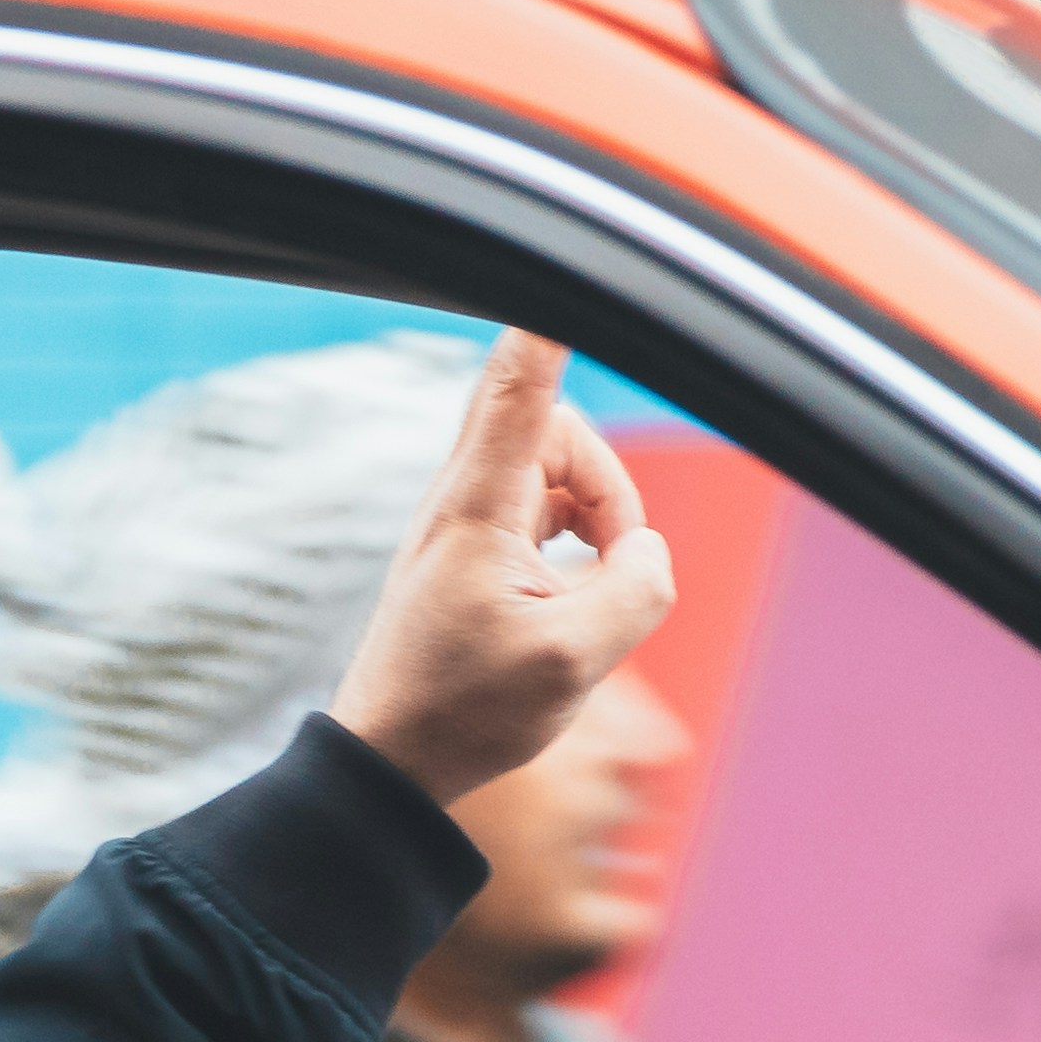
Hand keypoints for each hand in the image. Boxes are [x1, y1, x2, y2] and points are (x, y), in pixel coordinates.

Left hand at [323, 333, 680, 808]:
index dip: (548, 331)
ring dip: (597, 515)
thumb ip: (634, 591)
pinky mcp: (474, 548)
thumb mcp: (571, 665)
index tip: (567, 283)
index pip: (517, 390)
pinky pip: (544, 505)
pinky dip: (579, 537)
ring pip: (556, 469)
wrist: (394, 758)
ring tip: (594, 590)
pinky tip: (574, 593)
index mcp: (478, 510)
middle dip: (607, 482)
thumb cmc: (463, 715)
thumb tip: (645, 549)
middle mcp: (464, 500)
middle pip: (556, 427)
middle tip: (618, 560)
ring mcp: (465, 521)